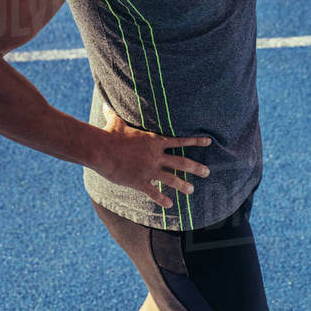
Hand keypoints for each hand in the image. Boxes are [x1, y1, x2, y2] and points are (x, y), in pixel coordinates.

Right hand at [94, 112, 212, 208]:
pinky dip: (161, 199)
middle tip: (207, 172)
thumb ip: (116, 114)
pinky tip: (169, 206)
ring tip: (191, 189)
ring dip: (183, 185)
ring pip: (172, 178)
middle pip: (181, 162)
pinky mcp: (139, 181)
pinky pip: (153, 192)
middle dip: (196, 168)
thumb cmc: (110, 134)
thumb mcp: (116, 121)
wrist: (102, 150)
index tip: (209, 142)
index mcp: (155, 140)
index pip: (180, 141)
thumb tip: (106, 104)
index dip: (196, 141)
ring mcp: (149, 169)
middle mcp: (156, 155)